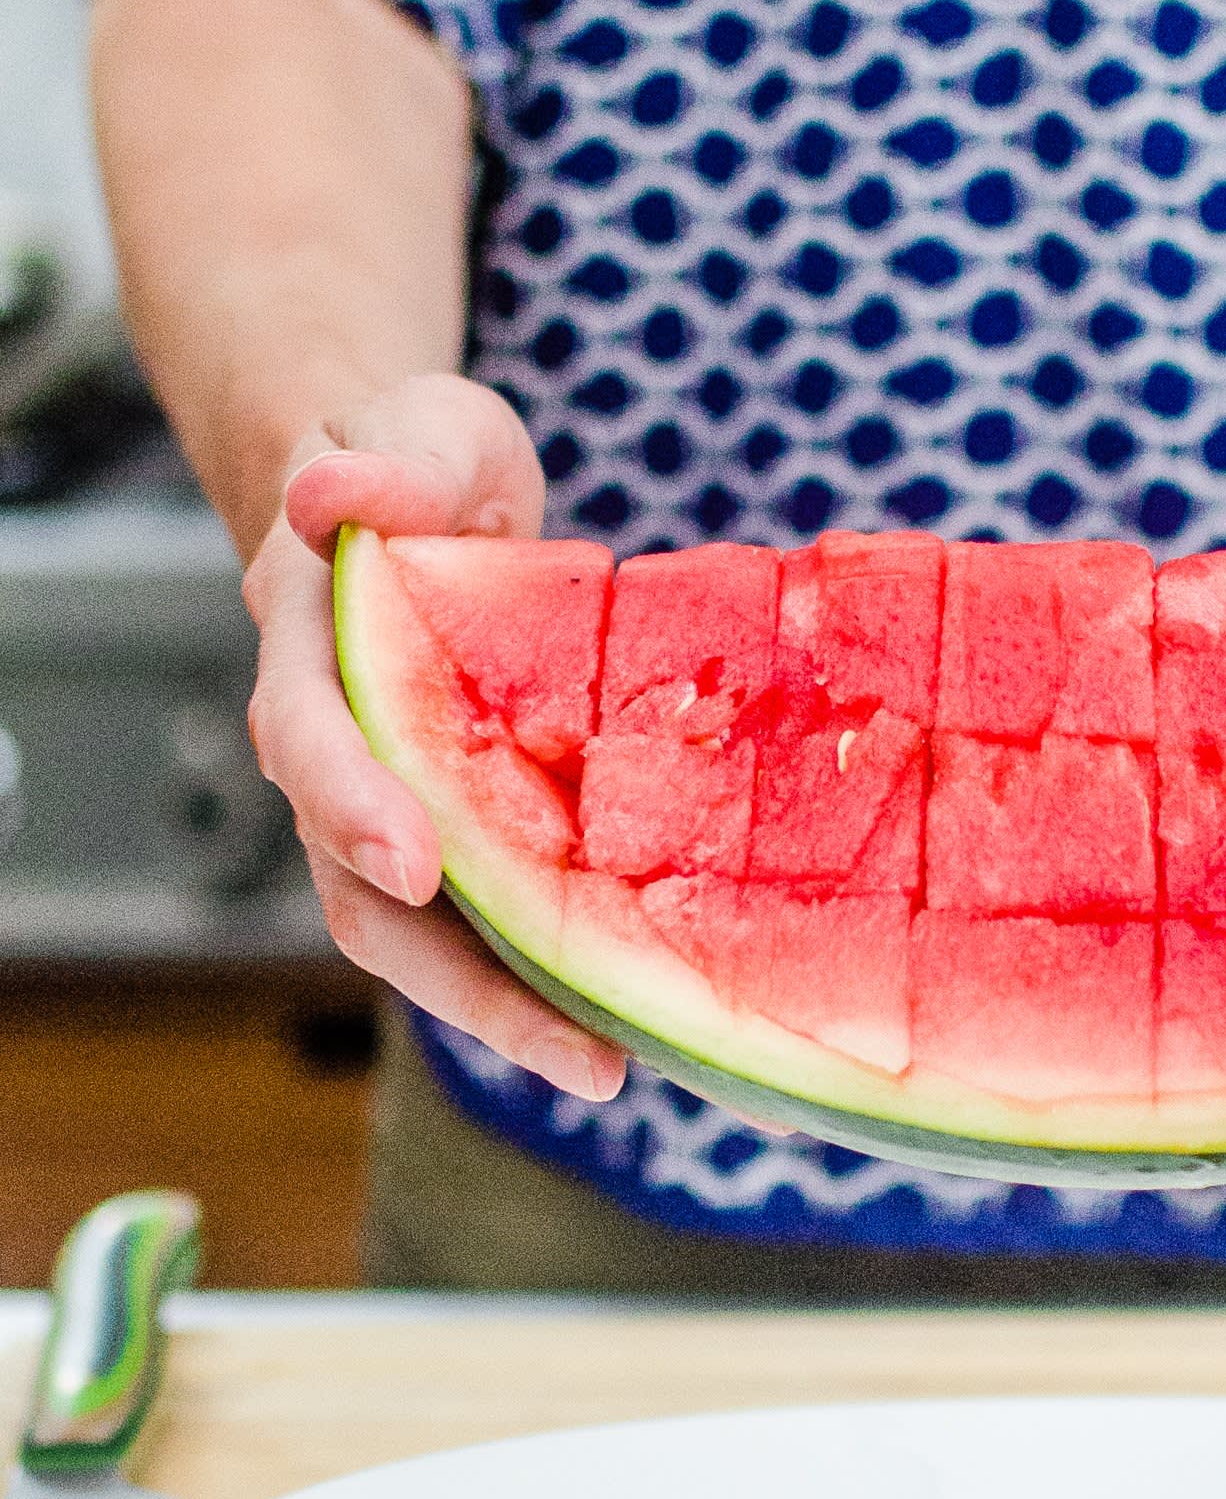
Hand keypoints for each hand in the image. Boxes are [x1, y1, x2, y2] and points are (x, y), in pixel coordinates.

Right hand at [250, 372, 626, 1102]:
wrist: (414, 492)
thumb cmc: (421, 460)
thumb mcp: (419, 426)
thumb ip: (393, 461)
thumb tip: (336, 494)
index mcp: (311, 646)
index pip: (311, 737)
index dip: (352, 804)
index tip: (414, 861)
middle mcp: (340, 750)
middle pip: (362, 888)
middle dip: (456, 976)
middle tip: (565, 1044)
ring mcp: (396, 805)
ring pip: (423, 935)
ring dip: (509, 1013)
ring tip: (609, 1071)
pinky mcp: (461, 833)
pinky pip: (490, 920)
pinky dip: (549, 975)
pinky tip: (641, 1020)